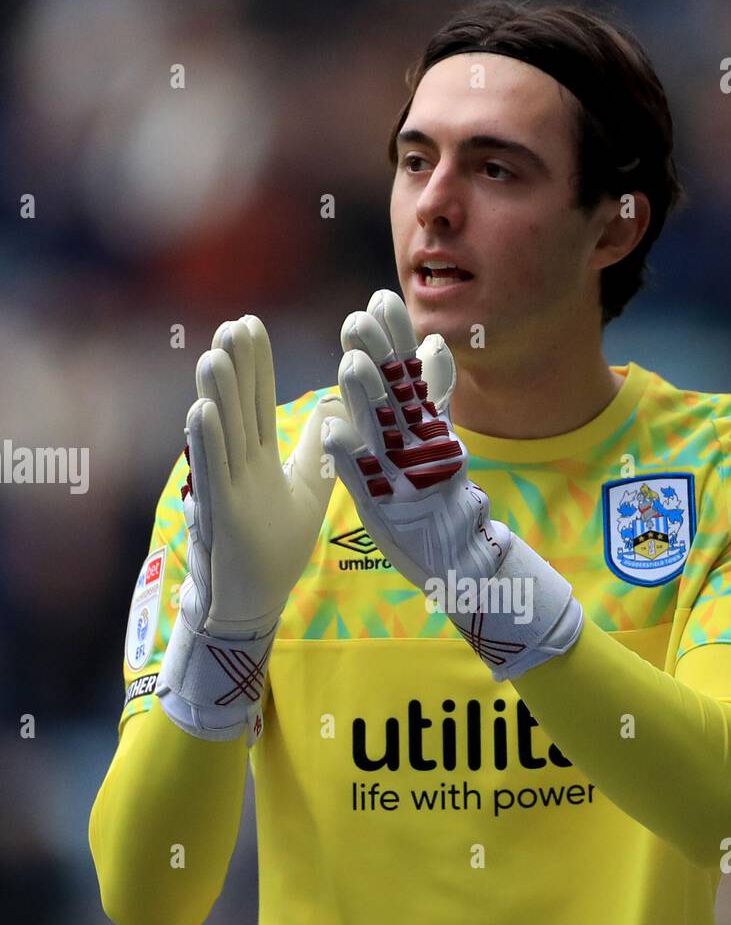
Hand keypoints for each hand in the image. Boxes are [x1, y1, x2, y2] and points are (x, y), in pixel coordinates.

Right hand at [157, 314, 332, 740]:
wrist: (254, 601)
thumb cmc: (274, 547)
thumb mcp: (308, 489)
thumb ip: (317, 449)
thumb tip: (335, 409)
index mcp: (256, 459)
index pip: (256, 403)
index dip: (255, 365)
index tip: (252, 324)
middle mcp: (235, 467)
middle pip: (237, 409)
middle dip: (235, 367)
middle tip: (233, 323)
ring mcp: (223, 490)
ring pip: (220, 436)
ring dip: (216, 395)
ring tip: (214, 353)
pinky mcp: (218, 517)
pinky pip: (211, 475)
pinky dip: (205, 443)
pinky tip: (201, 410)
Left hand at [321, 290, 582, 679]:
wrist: (459, 558)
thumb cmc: (438, 494)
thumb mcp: (438, 438)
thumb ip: (432, 393)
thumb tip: (433, 344)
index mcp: (426, 424)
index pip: (408, 370)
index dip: (395, 335)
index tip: (379, 298)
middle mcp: (418, 444)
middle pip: (395, 392)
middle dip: (377, 355)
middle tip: (355, 319)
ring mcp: (403, 474)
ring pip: (381, 430)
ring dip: (366, 399)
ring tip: (349, 365)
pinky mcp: (386, 508)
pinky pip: (363, 478)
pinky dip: (350, 455)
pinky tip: (334, 432)